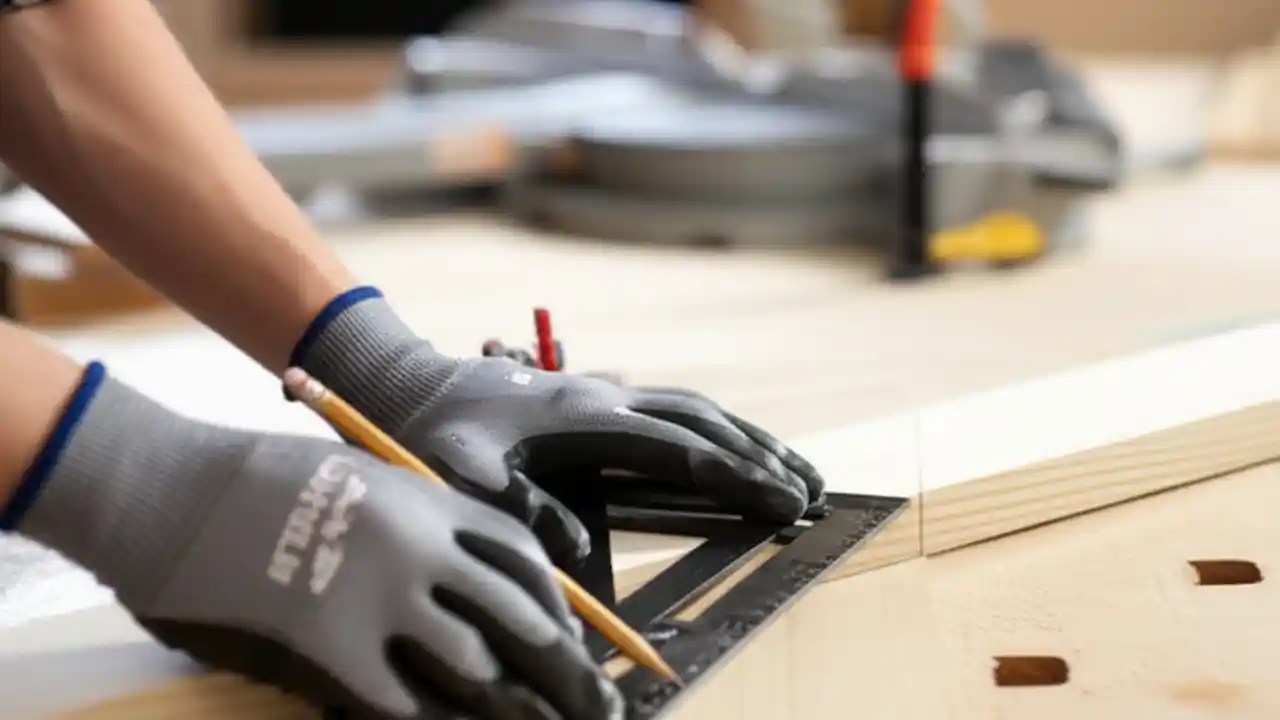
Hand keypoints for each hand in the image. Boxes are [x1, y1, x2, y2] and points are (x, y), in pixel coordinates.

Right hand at [16, 376, 621, 719]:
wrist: (194, 489)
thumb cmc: (282, 476)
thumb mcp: (374, 478)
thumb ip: (427, 521)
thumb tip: (476, 570)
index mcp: (435, 505)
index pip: (524, 557)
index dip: (558, 602)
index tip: (576, 633)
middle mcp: (423, 552)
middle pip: (518, 615)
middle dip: (566, 664)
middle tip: (601, 700)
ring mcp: (380, 599)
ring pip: (473, 662)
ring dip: (514, 702)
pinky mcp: (334, 644)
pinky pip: (399, 699)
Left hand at [296, 296, 824, 562]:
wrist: (403, 379)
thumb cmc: (429, 433)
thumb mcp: (462, 477)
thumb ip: (523, 511)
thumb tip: (582, 548)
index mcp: (583, 416)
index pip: (680, 449)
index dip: (736, 476)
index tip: (784, 500)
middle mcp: (603, 396)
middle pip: (702, 421)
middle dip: (760, 455)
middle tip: (812, 489)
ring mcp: (600, 391)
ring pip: (692, 408)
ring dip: (745, 437)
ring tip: (793, 468)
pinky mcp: (592, 396)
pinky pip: (668, 408)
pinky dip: (711, 429)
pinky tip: (728, 447)